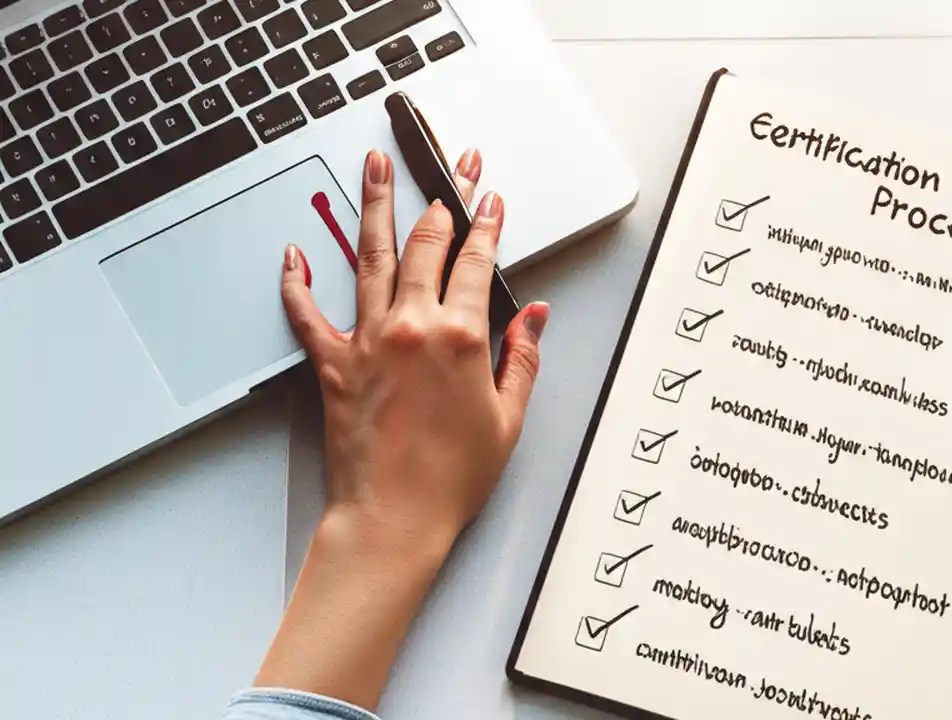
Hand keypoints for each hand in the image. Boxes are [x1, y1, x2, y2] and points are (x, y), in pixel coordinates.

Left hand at [256, 148, 548, 708]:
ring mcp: (368, 340)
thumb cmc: (452, 478)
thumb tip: (532, 316)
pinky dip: (297, 280)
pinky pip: (306, 311)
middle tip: (450, 167)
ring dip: (374, 205)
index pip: (477, 262)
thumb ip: (522, 358)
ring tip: (374, 166)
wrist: (394, 517)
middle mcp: (413, 327)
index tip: (489, 198)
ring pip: (369, 256)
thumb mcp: (508, 418)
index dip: (487, 224)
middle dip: (443, 197)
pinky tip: (295, 252)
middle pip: (428, 244)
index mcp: (462, 338)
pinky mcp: (332, 362)